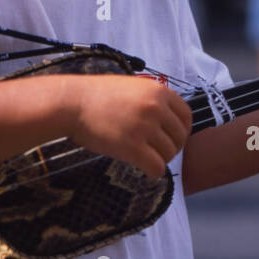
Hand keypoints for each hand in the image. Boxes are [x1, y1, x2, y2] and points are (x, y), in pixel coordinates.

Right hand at [58, 74, 192, 178]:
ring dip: (160, 159)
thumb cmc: (97, 96)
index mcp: (158, 91)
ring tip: (147, 158)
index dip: (182, 130)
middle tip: (158, 152)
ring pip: (169, 154)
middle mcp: (156, 108)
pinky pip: (157, 167)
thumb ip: (152, 99)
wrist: (72, 103)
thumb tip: (167, 118)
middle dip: (172, 147)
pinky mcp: (133, 147)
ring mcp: (145, 128)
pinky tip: (144, 169)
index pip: (187, 116)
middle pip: (180, 137)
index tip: (173, 138)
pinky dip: (153, 172)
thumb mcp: (132, 87)